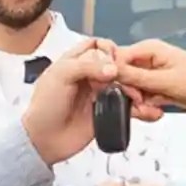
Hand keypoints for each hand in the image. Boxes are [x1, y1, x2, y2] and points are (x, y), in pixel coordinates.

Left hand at [23, 39, 161, 165]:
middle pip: (113, 62)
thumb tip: (114, 68)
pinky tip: (139, 104)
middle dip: (122, 67)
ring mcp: (98, 93)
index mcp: (74, 62)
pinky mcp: (107, 111)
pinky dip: (134, 103)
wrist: (45, 139)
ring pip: (122, 82)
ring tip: (134, 93)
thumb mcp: (61, 75)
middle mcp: (88, 75)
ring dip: (131, 85)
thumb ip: (87, 66)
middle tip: (123, 77)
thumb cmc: (46, 105)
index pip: (96, 45)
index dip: (106, 48)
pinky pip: (125, 103)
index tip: (112, 58)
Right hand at [114, 39, 185, 114]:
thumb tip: (111, 70)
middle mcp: (147, 59)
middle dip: (130, 94)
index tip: (126, 91)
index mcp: (149, 48)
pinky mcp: (154, 87)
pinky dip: (146, 107)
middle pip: (122, 76)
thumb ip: (135, 76)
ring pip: (130, 90)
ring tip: (152, 109)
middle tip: (141, 103)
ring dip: (138, 103)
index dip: (117, 77)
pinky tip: (156, 110)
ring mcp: (150, 74)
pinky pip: (140, 98)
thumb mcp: (164, 80)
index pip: (117, 59)